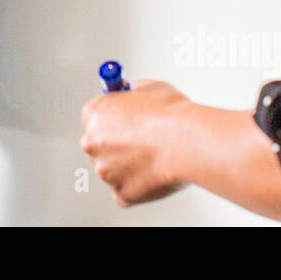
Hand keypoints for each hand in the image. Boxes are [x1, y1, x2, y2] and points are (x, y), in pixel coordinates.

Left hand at [80, 79, 191, 206]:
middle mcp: (93, 143)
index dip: (111, 118)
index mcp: (95, 113)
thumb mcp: (149, 86)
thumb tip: (135, 94)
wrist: (188, 142)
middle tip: (141, 140)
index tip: (122, 120)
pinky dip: (137, 185)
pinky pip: (125, 190)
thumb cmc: (171, 115)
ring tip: (154, 156)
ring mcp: (105, 171)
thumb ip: (134, 92)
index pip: (93, 116)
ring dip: (126, 165)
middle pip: (98, 143)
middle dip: (116, 143)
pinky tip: (153, 174)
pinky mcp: (121, 193)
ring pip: (111, 169)